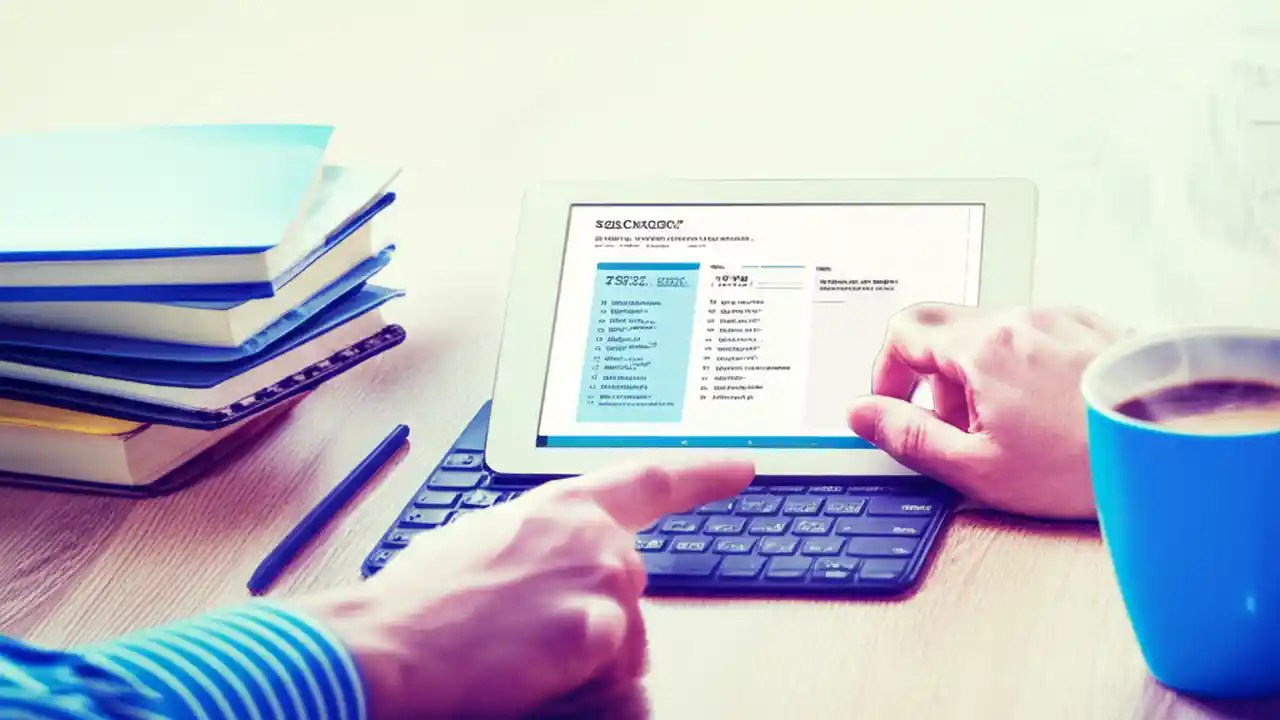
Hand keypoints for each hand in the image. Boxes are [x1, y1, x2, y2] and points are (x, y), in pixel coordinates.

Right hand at [293, 460, 754, 718]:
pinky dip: (579, 680)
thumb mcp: (483, 540)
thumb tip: (550, 560)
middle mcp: (590, 532)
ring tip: (521, 651)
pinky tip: (532, 668)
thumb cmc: (421, 598)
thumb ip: (538, 540)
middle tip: (532, 633)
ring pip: (629, 634)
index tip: (743, 467)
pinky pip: (616, 670)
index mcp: (559, 504)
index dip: (703, 474)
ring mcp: (598, 576)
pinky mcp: (598, 627)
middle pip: (633, 584)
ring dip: (589, 654)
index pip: (648, 480)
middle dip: (596, 614)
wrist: (390, 641)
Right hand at [848, 304, 1130, 518]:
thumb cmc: (1083, 464)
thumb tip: (862, 414)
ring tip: (1010, 428)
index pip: (902, 333)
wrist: (1176, 447)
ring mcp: (1058, 319)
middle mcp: (1018, 320)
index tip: (896, 408)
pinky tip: (1047, 413)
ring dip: (979, 376)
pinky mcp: (1091, 328)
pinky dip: (1022, 369)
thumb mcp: (978, 468)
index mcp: (982, 348)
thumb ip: (909, 437)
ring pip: (991, 334)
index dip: (885, 373)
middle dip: (931, 375)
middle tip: (953, 424)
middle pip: (943, 327)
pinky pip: (1034, 337)